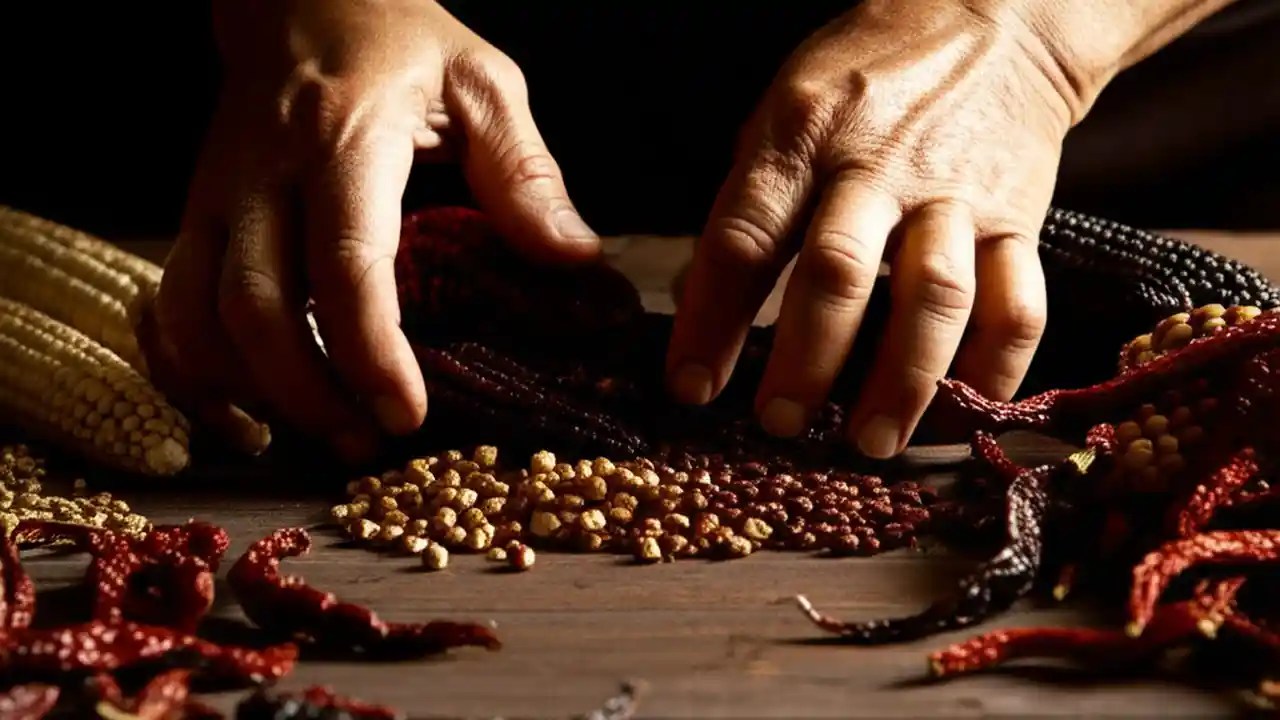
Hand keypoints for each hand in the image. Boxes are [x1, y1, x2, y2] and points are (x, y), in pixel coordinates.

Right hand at [152, 0, 598, 460]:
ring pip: (194, 316)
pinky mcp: (194, 215)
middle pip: (254, 308)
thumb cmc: (401, 43)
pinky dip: (190, 369)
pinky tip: (239, 411)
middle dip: (306, 393)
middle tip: (366, 442)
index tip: (406, 414)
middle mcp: (262, 175)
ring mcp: (215, 197)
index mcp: (343, 141)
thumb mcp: (482, 86)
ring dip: (246, 393)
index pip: (345, 263)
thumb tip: (575, 260)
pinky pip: (165, 306)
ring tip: (316, 434)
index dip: (370, 351)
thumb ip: (525, 174)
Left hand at [666, 0, 1081, 458]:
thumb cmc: (866, 76)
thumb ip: (748, 202)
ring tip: (869, 442)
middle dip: (804, 361)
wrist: (996, 21)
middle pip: (838, 274)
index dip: (711, 321)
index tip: (690, 389)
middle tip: (777, 425)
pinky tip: (959, 416)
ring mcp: (954, 195)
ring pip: (932, 298)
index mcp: (802, 135)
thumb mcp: (782, 110)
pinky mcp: (1018, 220)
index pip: (744, 238)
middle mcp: (877, 165)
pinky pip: (1018, 307)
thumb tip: (696, 300)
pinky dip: (992, 373)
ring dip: (901, 382)